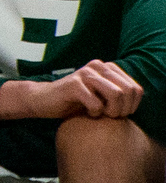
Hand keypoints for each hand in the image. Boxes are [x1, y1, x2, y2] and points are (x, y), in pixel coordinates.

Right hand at [0, 60, 143, 120]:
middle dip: (123, 110)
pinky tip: (87, 113)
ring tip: (101, 114)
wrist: (44, 101)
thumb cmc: (76, 102)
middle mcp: (97, 66)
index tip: (118, 114)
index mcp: (107, 67)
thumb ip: (119, 93)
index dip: (132, 107)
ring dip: (111, 112)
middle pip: (128, 91)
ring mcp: (84, 73)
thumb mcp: (102, 96)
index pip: (136, 89)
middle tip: (109, 116)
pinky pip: (96, 104)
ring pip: (116, 95)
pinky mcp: (73, 84)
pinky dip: (95, 114)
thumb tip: (138, 97)